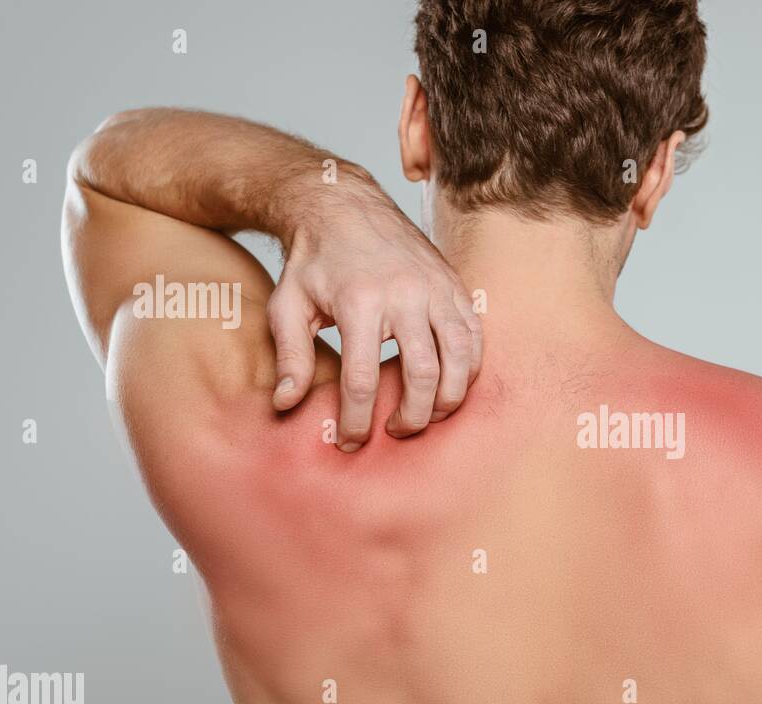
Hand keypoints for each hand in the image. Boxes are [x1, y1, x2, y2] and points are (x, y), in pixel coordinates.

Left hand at [265, 178, 481, 450]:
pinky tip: (451, 386)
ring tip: (430, 416)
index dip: (358, 419)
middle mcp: (404, 294)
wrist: (345, 204)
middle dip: (411, 416)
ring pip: (458, 357)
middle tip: (396, 432)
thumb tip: (287, 404)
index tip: (352, 440)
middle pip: (421, 374)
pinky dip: (468, 368)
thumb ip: (290, 356)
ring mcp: (435, 287)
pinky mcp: (454, 284)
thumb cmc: (314, 260)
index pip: (363, 379)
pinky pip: (474, 336)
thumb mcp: (288, 305)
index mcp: (359, 302)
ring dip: (448, 398)